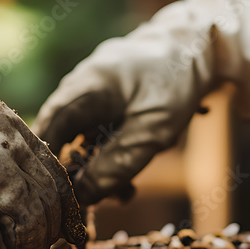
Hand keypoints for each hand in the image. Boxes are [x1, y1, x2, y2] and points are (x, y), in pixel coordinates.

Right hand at [33, 47, 204, 206]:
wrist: (202, 47)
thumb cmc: (177, 82)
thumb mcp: (153, 130)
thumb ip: (118, 163)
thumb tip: (84, 197)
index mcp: (83, 88)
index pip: (48, 134)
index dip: (51, 170)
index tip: (66, 202)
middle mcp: (79, 88)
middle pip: (63, 140)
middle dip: (82, 176)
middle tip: (105, 201)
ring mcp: (92, 93)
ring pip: (83, 140)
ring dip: (102, 169)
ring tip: (127, 194)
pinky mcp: (107, 100)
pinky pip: (99, 133)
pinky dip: (113, 154)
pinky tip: (132, 175)